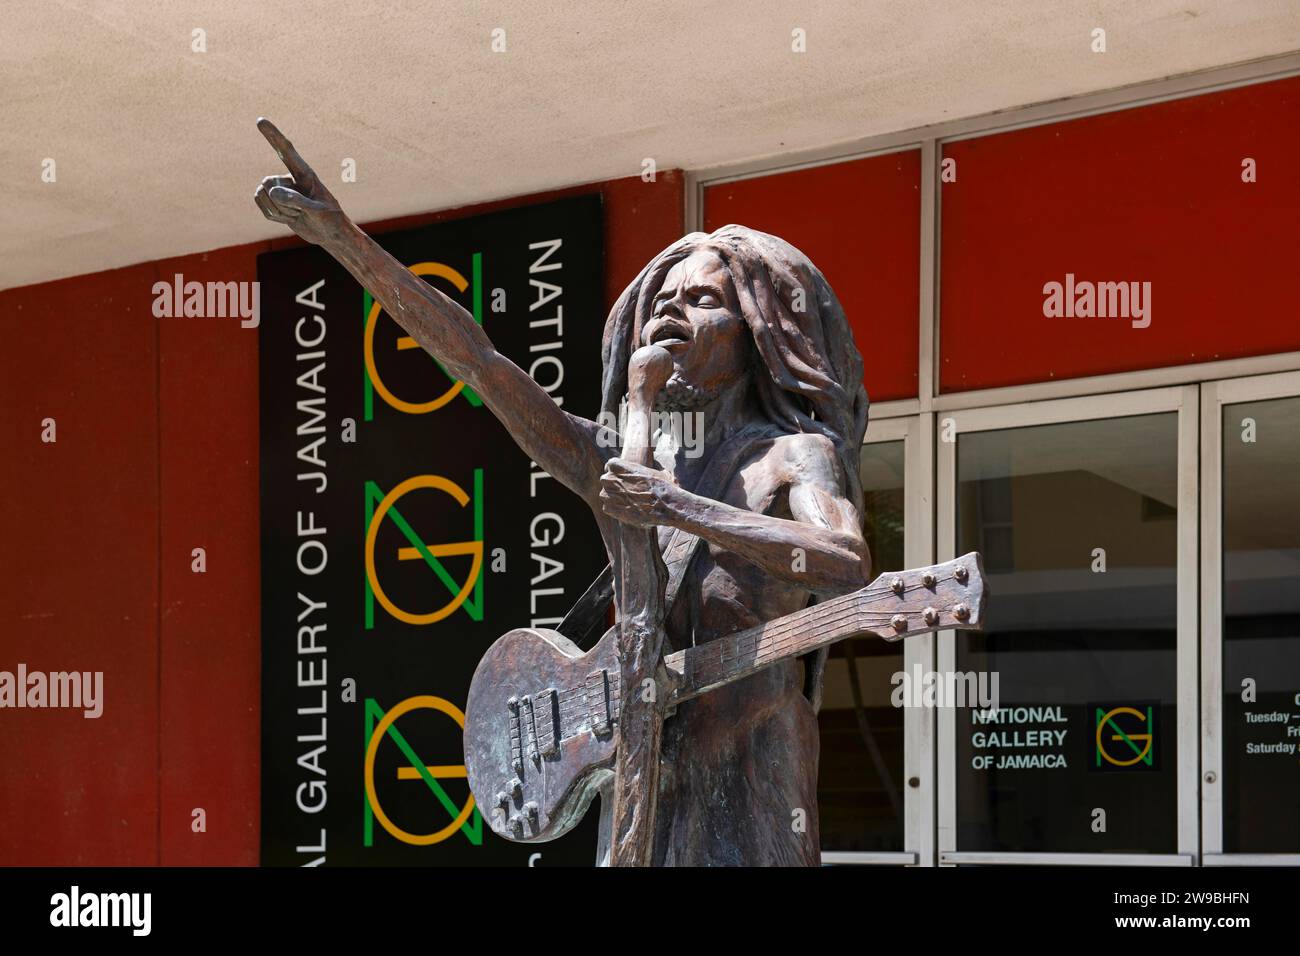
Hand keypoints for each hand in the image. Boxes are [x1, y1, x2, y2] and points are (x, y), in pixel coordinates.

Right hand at [253, 118, 346, 245]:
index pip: (286, 152)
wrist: (330, 235)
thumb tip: (272, 191)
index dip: (273, 136)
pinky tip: (290, 218)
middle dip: (281, 202)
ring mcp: (282, 189)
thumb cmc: (330, 220)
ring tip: (298, 214)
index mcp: (305, 173)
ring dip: (279, 211)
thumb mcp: (317, 211)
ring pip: (263, 195)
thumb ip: (297, 201)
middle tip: (302, 211)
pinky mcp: (275, 201)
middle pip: (268, 183)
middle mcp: (291, 178)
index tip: (260, 120)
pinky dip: (274, 216)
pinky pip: (263, 207)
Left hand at [598, 458, 679, 527]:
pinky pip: (608, 508)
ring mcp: (607, 494)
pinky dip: (616, 510)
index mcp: (617, 465)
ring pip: (606, 495)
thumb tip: (644, 472)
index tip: (622, 478)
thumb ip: (639, 471)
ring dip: (614, 498)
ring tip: (630, 502)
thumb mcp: (651, 471)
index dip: (616, 472)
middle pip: (606, 480)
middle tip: (628, 492)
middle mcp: (609, 478)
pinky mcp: (609, 508)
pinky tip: (629, 510)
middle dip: (615, 486)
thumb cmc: (662, 486)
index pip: (610, 466)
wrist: (665, 505)